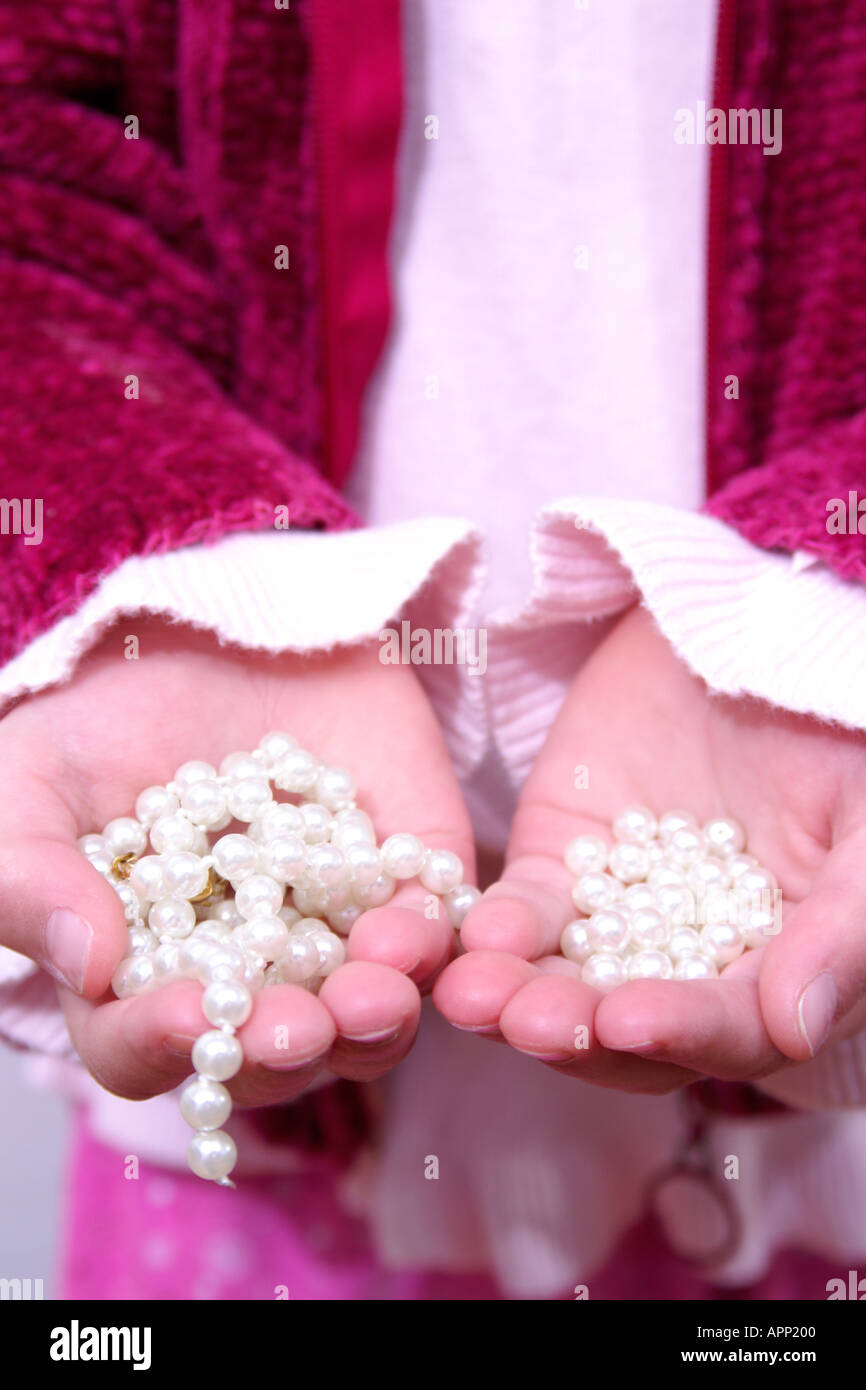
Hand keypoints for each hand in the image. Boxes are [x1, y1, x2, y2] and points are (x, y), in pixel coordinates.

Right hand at [0, 618, 471, 1106]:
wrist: (209, 618)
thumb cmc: (100, 710)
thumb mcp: (32, 778)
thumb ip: (31, 877)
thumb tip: (88, 968)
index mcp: (145, 972)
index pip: (146, 1045)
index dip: (161, 1045)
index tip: (184, 1017)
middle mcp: (246, 971)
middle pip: (271, 1051)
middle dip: (287, 1047)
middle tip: (300, 1028)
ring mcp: (331, 929)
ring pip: (366, 1016)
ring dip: (373, 1020)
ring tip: (376, 994)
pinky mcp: (407, 876)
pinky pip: (433, 930)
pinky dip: (429, 941)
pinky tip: (414, 929)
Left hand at [435, 604, 865, 1095]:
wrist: (760, 627)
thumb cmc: (842, 732)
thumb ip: (843, 928)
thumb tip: (795, 1032)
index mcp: (784, 971)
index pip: (735, 1029)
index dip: (687, 1031)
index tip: (630, 1020)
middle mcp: (696, 962)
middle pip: (635, 1030)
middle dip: (580, 1033)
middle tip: (528, 1023)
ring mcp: (622, 916)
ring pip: (566, 983)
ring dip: (518, 1001)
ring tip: (473, 998)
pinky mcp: (559, 864)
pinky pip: (521, 911)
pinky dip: (497, 930)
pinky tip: (473, 939)